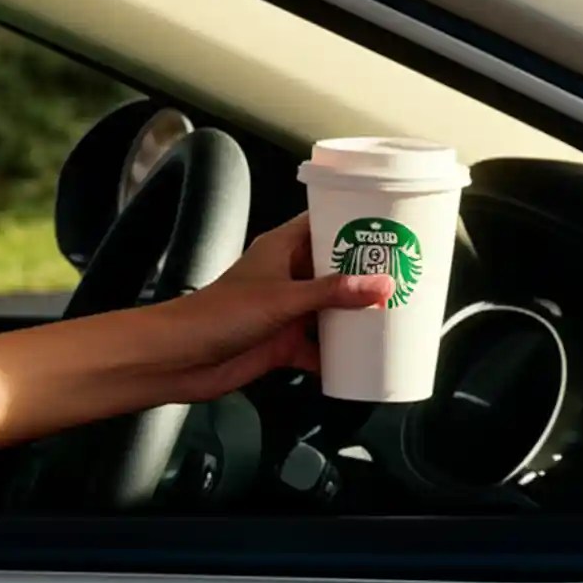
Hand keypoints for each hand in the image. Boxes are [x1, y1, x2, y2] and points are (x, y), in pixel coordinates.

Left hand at [157, 213, 392, 401]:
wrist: (180, 359)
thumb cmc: (216, 315)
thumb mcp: (284, 298)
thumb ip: (333, 293)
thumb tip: (379, 287)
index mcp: (281, 249)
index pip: (324, 223)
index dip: (354, 222)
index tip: (387, 226)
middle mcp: (286, 276)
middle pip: (335, 270)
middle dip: (365, 275)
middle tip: (402, 274)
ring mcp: (286, 311)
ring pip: (331, 310)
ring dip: (355, 316)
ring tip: (392, 315)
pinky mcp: (283, 343)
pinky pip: (321, 348)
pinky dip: (339, 355)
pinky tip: (361, 360)